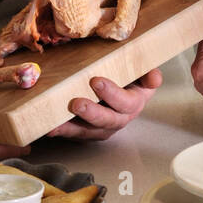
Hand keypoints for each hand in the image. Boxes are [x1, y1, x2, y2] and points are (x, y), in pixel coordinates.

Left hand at [46, 68, 162, 140]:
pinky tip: (49, 127)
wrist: (119, 82)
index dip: (113, 94)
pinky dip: (61, 131)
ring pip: (89, 131)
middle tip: (77, 103)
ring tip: (57, 122)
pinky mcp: (86, 131)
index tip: (97, 81)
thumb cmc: (128, 74)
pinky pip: (74, 133)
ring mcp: (102, 127)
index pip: (126, 102)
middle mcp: (120, 118)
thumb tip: (154, 79)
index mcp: (134, 101)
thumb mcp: (141, 69)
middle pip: (108, 120)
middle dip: (92, 113)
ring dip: (73, 127)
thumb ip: (148, 71)